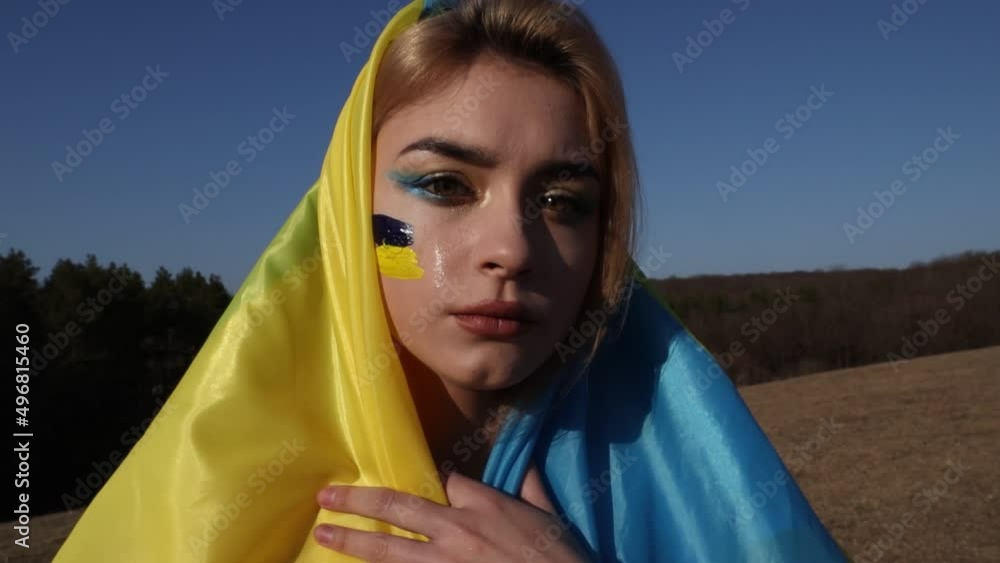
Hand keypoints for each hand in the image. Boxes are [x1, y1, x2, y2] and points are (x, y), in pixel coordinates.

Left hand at [313, 464, 587, 561]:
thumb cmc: (561, 557)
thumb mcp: (550, 514)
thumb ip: (530, 485)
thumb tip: (525, 460)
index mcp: (484, 505)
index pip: (442, 479)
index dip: (421, 476)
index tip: (404, 476)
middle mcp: (457, 529)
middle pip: (397, 507)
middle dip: (359, 500)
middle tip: (326, 497)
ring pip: (388, 549)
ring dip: (352, 540)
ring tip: (324, 534)